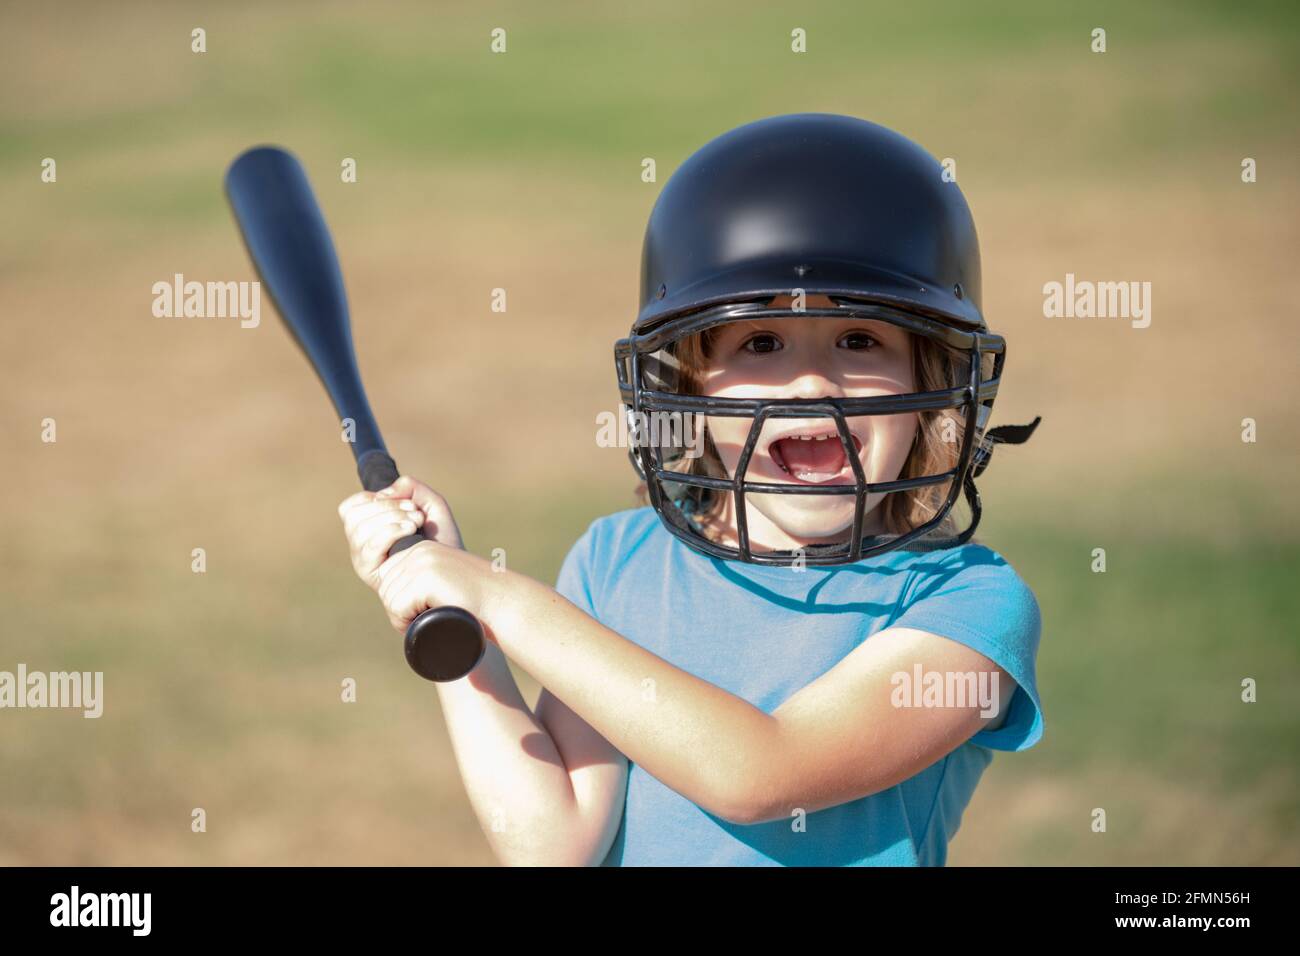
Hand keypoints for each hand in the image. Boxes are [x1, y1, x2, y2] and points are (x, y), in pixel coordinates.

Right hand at [337, 474, 462, 591]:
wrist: (453, 569)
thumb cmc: (441, 539)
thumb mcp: (430, 504)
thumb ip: (410, 487)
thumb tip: (383, 494)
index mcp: (368, 527)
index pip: (351, 506)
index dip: (376, 498)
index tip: (408, 503)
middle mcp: (361, 544)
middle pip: (354, 516)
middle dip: (388, 508)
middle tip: (417, 513)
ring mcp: (363, 559)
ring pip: (360, 529)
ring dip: (391, 518)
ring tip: (416, 523)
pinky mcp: (370, 572)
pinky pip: (369, 546)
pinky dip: (390, 531)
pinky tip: (411, 531)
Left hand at [373, 538, 495, 633]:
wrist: (503, 603)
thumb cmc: (476, 600)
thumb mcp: (446, 579)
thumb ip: (423, 577)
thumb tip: (391, 591)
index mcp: (422, 548)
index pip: (388, 576)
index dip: (399, 600)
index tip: (421, 611)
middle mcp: (421, 550)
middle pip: (386, 588)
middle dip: (399, 610)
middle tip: (423, 620)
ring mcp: (424, 562)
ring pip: (390, 599)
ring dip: (403, 618)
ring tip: (428, 621)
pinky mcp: (427, 578)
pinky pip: (398, 607)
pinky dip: (406, 622)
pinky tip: (428, 621)